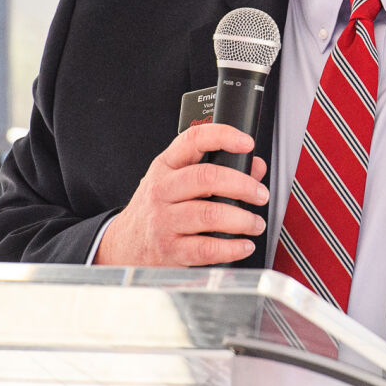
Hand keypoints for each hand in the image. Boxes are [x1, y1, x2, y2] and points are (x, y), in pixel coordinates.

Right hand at [93, 123, 269, 266]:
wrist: (126, 243)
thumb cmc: (157, 208)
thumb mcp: (177, 180)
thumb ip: (217, 169)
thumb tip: (255, 166)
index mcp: (166, 165)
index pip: (193, 140)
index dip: (222, 136)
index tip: (246, 143)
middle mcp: (163, 190)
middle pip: (206, 178)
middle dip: (242, 185)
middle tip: (260, 194)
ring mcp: (164, 220)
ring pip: (209, 214)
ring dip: (242, 219)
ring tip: (255, 223)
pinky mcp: (170, 249)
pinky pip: (206, 249)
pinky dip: (231, 248)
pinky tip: (243, 245)